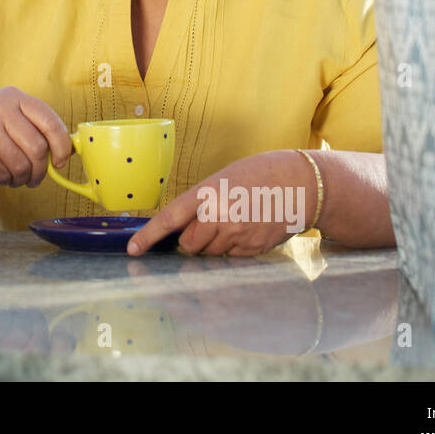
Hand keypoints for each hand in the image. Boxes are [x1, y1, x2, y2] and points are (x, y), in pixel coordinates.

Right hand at [0, 87, 71, 187]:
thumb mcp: (6, 115)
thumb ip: (34, 127)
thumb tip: (67, 150)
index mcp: (14, 96)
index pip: (50, 122)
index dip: (61, 146)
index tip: (60, 162)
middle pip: (37, 148)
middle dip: (40, 170)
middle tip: (35, 178)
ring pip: (20, 164)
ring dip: (22, 179)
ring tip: (17, 178)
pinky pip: (1, 173)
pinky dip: (5, 181)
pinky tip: (0, 175)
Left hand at [127, 149, 315, 256]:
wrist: (301, 183)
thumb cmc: (259, 175)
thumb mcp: (223, 180)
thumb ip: (202, 203)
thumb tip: (183, 230)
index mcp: (208, 193)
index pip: (170, 219)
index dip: (148, 236)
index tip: (133, 249)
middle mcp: (220, 216)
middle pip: (188, 244)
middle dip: (191, 239)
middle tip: (209, 222)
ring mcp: (237, 235)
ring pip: (208, 253)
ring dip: (212, 244)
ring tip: (235, 220)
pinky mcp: (252, 249)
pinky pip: (229, 258)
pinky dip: (232, 248)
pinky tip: (248, 229)